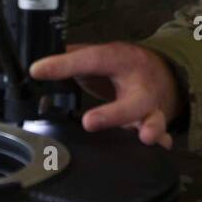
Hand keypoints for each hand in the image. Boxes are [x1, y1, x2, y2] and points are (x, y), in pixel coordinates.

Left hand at [29, 42, 183, 148]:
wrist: (163, 71)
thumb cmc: (122, 66)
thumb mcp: (100, 55)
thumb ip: (72, 58)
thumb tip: (37, 64)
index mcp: (118, 60)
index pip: (90, 59)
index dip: (64, 65)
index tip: (37, 71)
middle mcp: (137, 83)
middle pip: (130, 97)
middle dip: (113, 113)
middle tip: (89, 122)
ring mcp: (151, 106)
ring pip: (153, 117)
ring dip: (150, 128)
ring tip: (145, 136)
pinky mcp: (157, 122)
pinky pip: (163, 133)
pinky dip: (162, 141)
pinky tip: (160, 146)